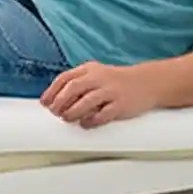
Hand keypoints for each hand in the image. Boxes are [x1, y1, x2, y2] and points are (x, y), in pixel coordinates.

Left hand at [40, 61, 159, 128]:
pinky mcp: (121, 105)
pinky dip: (92, 120)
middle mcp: (99, 78)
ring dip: (73, 112)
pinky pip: (104, 114)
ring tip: (67, 119)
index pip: (65, 78)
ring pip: (87, 101)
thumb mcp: (96, 75)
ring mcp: (111, 91)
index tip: (44, 103)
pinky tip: (86, 124)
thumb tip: (55, 99)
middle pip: (73, 88)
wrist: (148, 82)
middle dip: (60, 101)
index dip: (52, 91)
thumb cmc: (116, 81)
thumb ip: (78, 83)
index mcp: (89, 69)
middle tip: (55, 112)